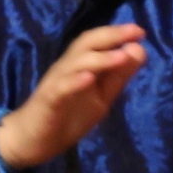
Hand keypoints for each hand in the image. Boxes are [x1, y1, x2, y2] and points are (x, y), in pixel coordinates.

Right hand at [0, 22, 147, 172]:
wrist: (31, 141)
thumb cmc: (68, 115)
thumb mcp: (101, 97)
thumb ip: (119, 76)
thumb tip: (139, 51)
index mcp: (80, 64)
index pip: (97, 41)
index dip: (117, 33)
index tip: (140, 31)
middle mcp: (67, 67)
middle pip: (85, 44)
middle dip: (110, 36)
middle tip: (135, 32)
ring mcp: (56, 83)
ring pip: (74, 63)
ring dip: (99, 59)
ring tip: (121, 56)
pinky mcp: (47, 101)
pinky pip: (60, 89)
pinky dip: (74, 82)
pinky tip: (89, 78)